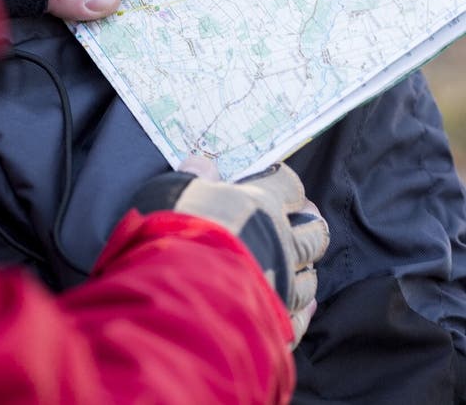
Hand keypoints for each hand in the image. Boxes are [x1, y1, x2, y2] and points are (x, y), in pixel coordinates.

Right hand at [132, 162, 328, 347]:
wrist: (178, 295)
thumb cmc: (177, 233)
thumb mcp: (177, 191)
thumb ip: (193, 178)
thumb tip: (203, 165)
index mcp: (261, 206)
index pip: (288, 185)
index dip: (284, 183)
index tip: (278, 183)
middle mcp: (280, 244)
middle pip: (313, 232)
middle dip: (310, 225)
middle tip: (305, 221)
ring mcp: (282, 286)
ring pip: (310, 278)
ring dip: (307, 270)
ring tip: (301, 265)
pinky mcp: (275, 324)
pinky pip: (300, 319)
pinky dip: (304, 312)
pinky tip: (305, 307)